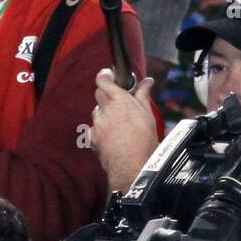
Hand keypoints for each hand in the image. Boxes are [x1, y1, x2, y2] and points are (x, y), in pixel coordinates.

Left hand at [89, 69, 157, 192]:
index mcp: (119, 100)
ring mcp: (96, 124)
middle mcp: (104, 110)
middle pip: (99, 95)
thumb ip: (143, 95)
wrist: (133, 165)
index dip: (104, 76)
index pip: (103, 81)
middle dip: (107, 94)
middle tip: (119, 101)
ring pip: (97, 112)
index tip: (108, 75)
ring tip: (119, 123)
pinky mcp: (92, 137)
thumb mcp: (148, 114)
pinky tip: (112, 136)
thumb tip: (147, 81)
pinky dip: (100, 129)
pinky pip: (94, 128)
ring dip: (105, 113)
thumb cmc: (145, 139)